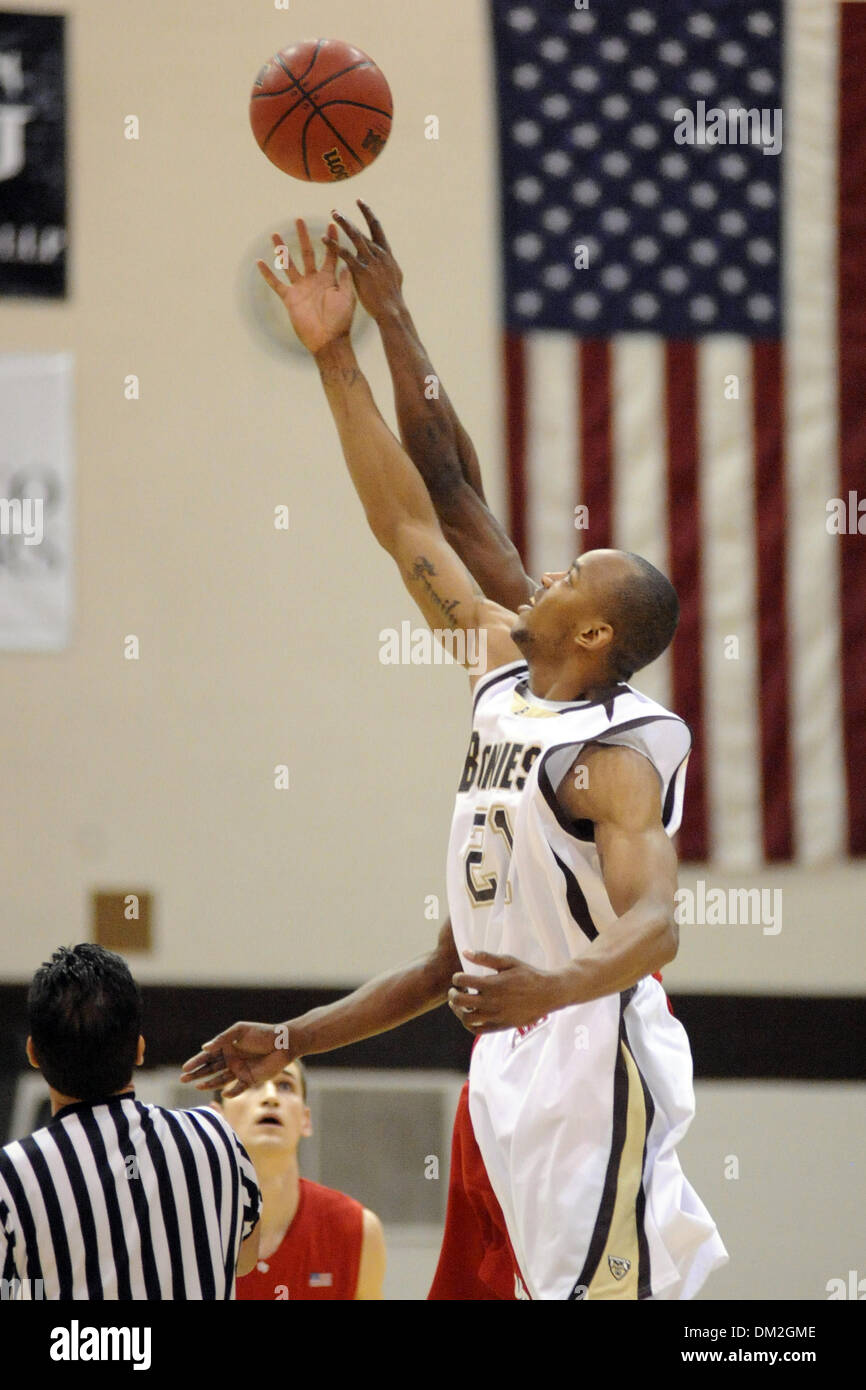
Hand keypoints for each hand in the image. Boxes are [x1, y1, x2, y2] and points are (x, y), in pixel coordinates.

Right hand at [180, 1020, 296, 1097]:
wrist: (284, 1043)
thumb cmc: (262, 1033)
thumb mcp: (241, 1031)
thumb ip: (222, 1039)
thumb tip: (204, 1048)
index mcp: (228, 1047)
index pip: (208, 1056)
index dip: (196, 1062)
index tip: (185, 1068)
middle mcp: (232, 1059)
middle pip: (211, 1069)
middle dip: (197, 1074)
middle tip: (183, 1079)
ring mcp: (240, 1070)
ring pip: (220, 1080)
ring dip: (209, 1084)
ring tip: (197, 1087)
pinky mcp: (250, 1079)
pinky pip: (238, 1089)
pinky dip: (231, 1092)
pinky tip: (225, 1093)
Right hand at [256, 218, 354, 355]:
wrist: (328, 341)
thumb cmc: (341, 321)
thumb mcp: (347, 297)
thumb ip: (346, 278)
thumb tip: (348, 258)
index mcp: (329, 279)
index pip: (330, 254)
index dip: (331, 240)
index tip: (331, 224)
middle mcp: (314, 280)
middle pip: (307, 253)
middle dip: (303, 237)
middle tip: (298, 220)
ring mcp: (301, 288)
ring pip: (289, 264)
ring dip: (282, 250)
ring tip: (274, 234)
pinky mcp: (290, 298)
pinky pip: (276, 284)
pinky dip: (267, 274)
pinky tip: (259, 262)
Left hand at [322, 201, 404, 321]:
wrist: (392, 310)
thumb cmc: (392, 296)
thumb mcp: (393, 275)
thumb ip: (385, 264)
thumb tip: (384, 257)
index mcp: (386, 253)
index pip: (376, 228)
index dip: (368, 214)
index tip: (360, 202)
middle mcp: (379, 254)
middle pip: (362, 231)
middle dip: (348, 220)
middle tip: (334, 211)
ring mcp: (370, 261)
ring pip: (355, 237)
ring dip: (343, 224)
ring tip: (332, 215)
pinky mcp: (362, 271)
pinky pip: (345, 255)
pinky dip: (334, 246)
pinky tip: (324, 239)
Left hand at [448, 951, 564, 1034]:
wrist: (547, 993)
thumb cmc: (528, 974)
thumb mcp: (508, 961)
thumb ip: (485, 957)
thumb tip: (465, 952)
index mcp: (492, 984)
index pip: (462, 981)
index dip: (457, 977)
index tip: (460, 977)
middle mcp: (492, 1002)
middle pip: (460, 1001)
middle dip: (453, 994)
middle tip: (455, 990)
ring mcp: (496, 1016)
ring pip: (466, 1018)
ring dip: (458, 1010)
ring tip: (459, 1004)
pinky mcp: (500, 1026)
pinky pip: (478, 1030)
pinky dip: (469, 1024)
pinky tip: (470, 1015)